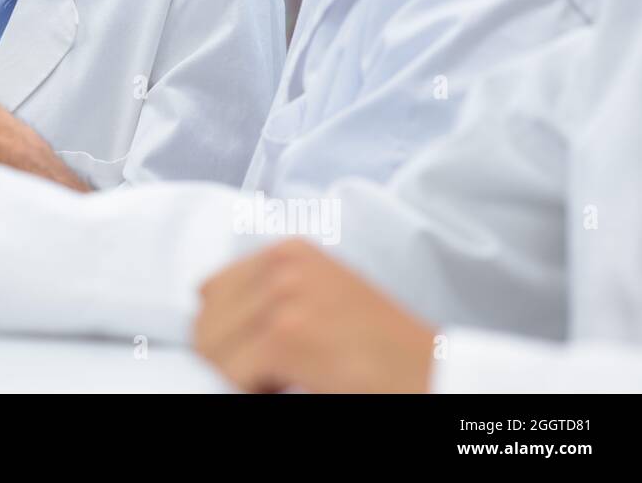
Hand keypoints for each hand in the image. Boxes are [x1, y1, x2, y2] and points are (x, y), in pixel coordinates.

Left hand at [193, 240, 436, 392]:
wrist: (437, 375)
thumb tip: (206, 326)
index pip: (211, 291)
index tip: (250, 361)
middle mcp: (283, 262)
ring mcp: (283, 295)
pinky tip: (288, 390)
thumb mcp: (322, 300)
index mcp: (289, 250)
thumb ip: (271, 298)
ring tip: (280, 383)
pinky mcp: (286, 334)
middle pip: (205, 319)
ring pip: (211, 349)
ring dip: (235, 375)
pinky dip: (248, 392)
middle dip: (224, 357)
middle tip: (268, 378)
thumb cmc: (383, 352)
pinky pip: (231, 373)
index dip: (224, 334)